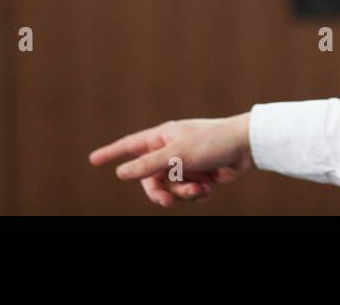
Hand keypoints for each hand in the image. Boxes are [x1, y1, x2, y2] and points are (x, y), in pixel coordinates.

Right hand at [88, 113, 254, 206]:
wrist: (247, 148)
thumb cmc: (212, 143)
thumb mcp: (177, 155)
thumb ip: (148, 165)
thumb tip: (121, 173)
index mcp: (163, 137)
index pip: (130, 146)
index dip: (111, 153)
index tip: (92, 160)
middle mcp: (171, 150)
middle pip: (150, 179)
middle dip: (160, 192)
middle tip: (168, 201)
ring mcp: (185, 164)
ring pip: (169, 189)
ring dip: (183, 193)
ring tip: (200, 188)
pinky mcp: (198, 175)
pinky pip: (186, 193)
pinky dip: (196, 194)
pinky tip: (209, 187)